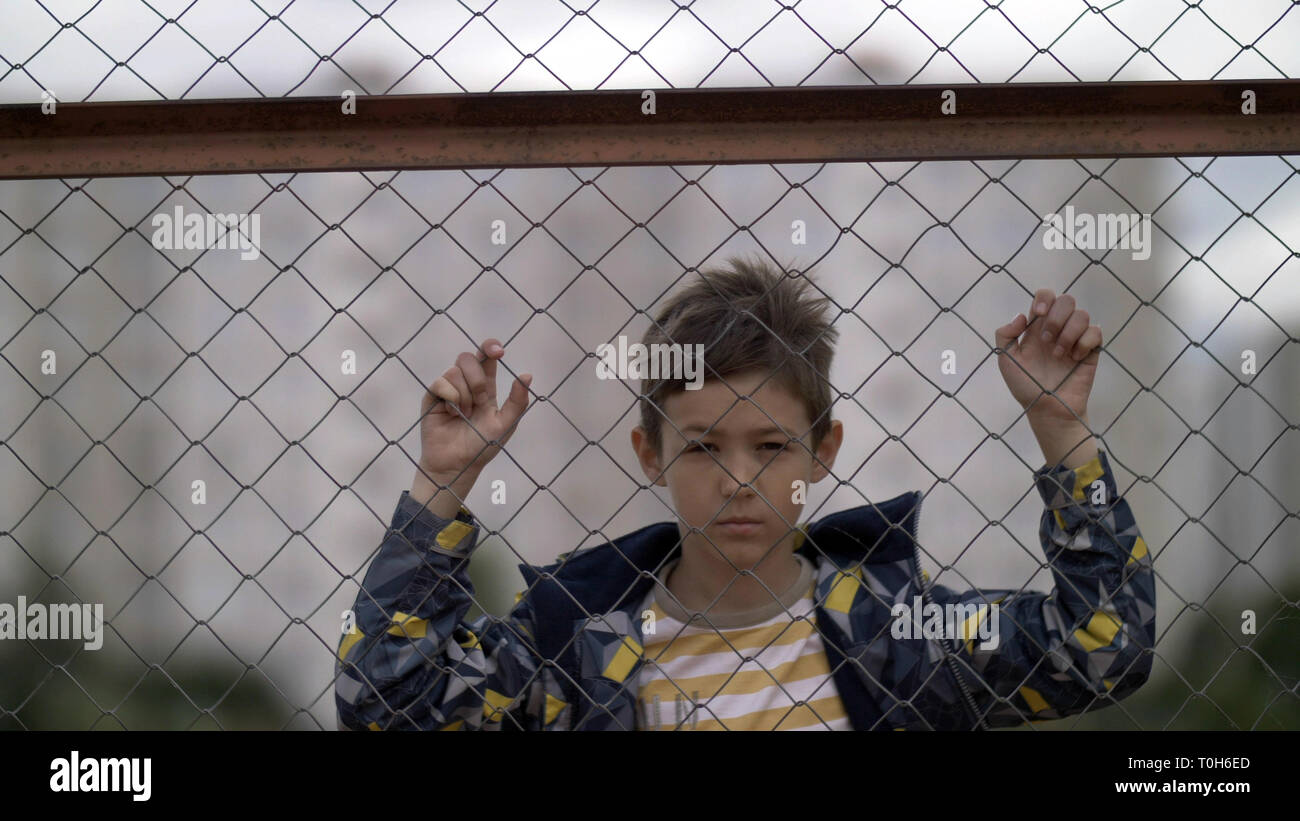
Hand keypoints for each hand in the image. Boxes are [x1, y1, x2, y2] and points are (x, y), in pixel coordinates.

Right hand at [416, 338, 532, 487]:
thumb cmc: (482, 447)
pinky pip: (441, 382)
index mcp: (486, 387)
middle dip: (477, 379)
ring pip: (455, 370)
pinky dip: (450, 397)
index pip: (486, 357)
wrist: (457, 464)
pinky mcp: (433, 396)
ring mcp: (448, 389)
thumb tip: (527, 375)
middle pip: (469, 358)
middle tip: (480, 401)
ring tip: (465, 414)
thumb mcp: (505, 424)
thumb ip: (518, 401)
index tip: (498, 351)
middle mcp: (466, 384)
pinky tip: (452, 414)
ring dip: (464, 394)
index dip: (490, 347)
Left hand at [994, 289, 1101, 426]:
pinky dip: (1084, 343)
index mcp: (1037, 327)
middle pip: (1066, 300)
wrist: (1047, 409)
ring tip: (1058, 355)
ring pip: (1082, 314)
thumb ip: (1005, 335)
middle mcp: (1058, 328)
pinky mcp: (1091, 350)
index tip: (1040, 313)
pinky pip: (1095, 331)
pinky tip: (1074, 359)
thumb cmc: (1026, 386)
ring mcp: (1075, 338)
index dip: (1044, 298)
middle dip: (1056, 318)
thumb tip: (1021, 316)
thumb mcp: (1006, 360)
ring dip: (1068, 333)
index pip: (1045, 297)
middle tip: (1046, 341)